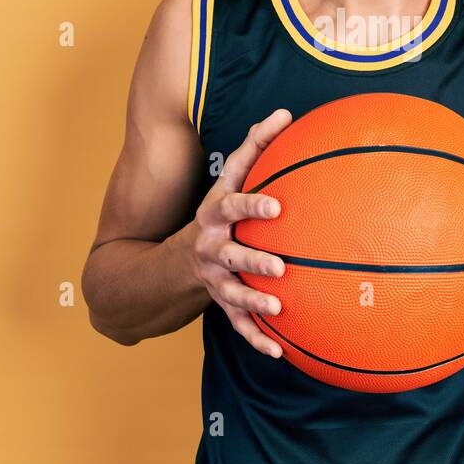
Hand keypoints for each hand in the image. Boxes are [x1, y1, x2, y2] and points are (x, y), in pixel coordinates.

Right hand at [189, 108, 291, 357]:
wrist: (178, 257)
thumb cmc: (219, 210)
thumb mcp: (229, 179)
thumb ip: (255, 147)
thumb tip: (285, 112)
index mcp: (215, 213)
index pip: (233, 204)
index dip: (252, 205)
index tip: (277, 207)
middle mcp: (211, 246)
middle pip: (231, 254)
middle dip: (253, 260)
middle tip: (280, 267)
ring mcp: (213, 277)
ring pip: (232, 292)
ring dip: (254, 301)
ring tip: (278, 309)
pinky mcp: (220, 302)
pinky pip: (238, 323)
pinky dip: (257, 338)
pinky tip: (280, 352)